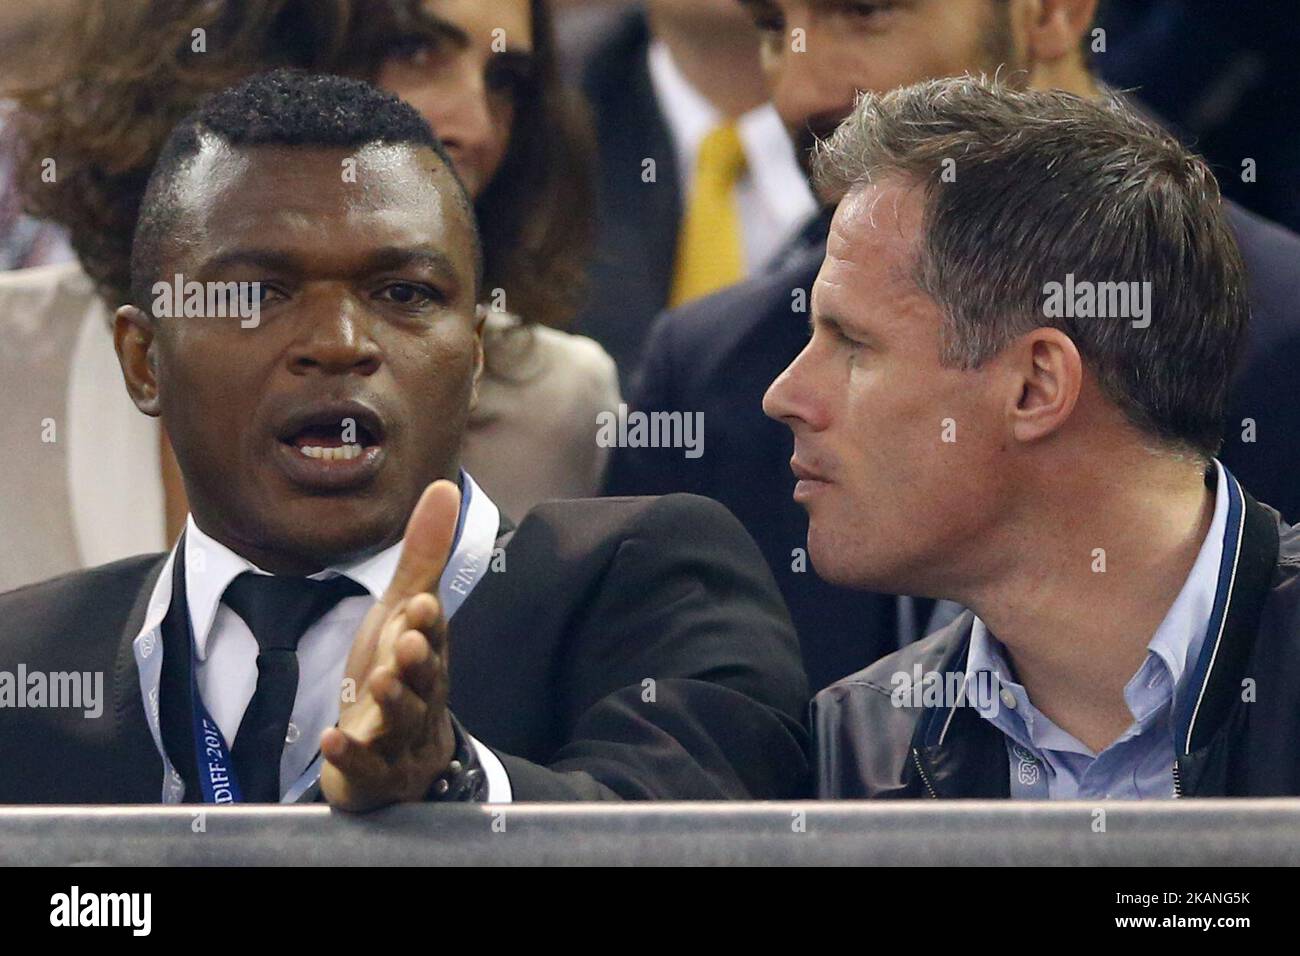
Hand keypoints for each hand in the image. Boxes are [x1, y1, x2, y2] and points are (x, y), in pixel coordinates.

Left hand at [320, 480, 460, 810]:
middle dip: (417, 661)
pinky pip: (367, 766)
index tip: (421, 604)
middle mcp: (422, 695)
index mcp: (428, 655)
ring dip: (392, 702)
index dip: (428, 623)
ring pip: (402, 720)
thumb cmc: (398, 672)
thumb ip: (423, 554)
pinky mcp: (378, 772)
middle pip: (425, 679)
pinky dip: (352, 754)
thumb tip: (444, 486)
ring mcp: (401, 737)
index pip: (434, 637)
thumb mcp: (405, 613)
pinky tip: (333, 739)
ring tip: (377, 681)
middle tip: (406, 642)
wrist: (398, 754)